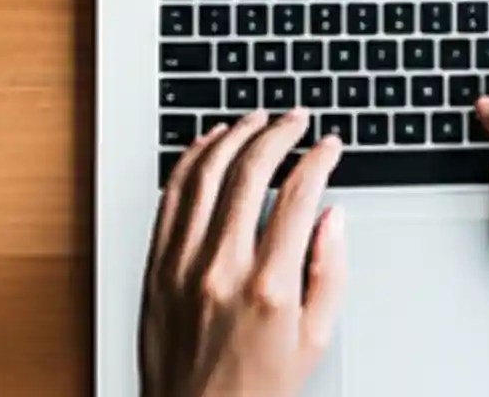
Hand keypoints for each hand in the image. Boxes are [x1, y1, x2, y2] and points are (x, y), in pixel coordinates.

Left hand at [141, 109, 346, 396]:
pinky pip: (171, 197)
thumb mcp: (314, 339)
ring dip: (234, 135)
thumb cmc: (255, 390)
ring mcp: (182, 264)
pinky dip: (190, 160)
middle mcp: (222, 268)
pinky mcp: (156, 266)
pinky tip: (209, 144)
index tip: (330, 146)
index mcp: (270, 287)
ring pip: (206, 174)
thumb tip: (332, 217)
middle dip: (279, 133)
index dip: (319, 159)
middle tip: (296, 119)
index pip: (298, 196)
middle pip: (250, 172)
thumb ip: (329, 271)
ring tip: (256, 119)